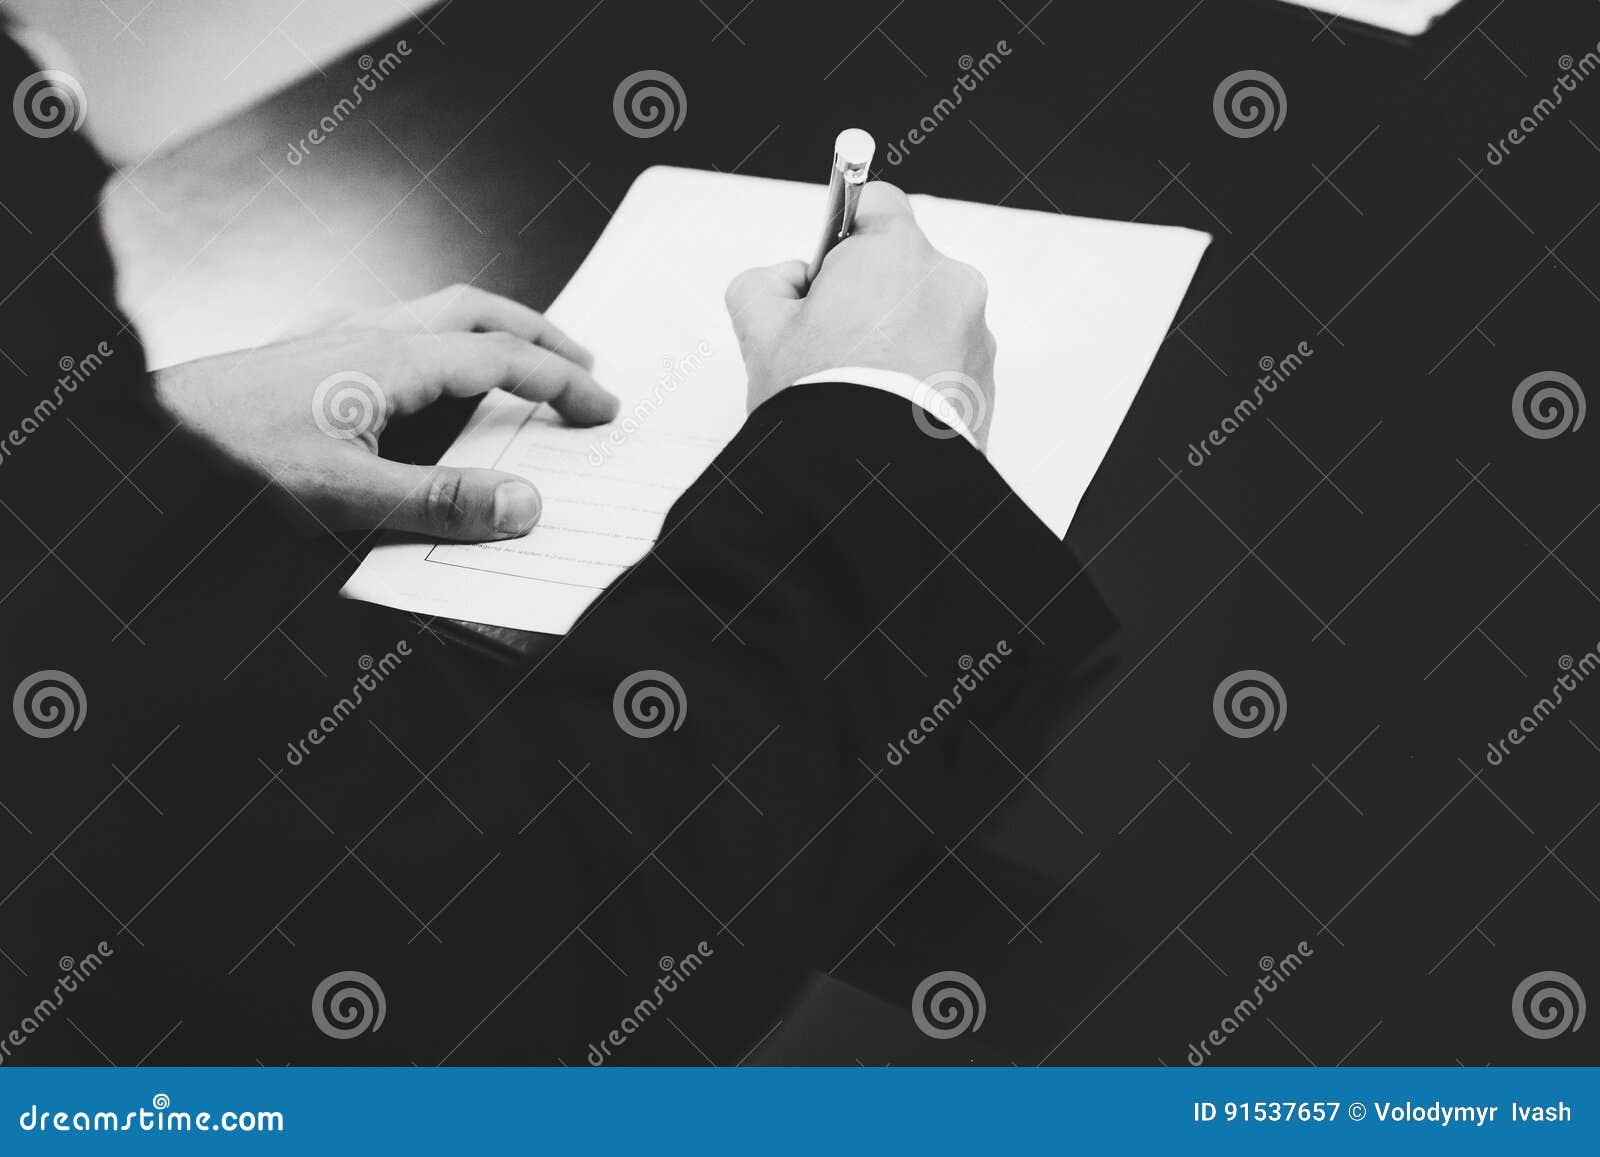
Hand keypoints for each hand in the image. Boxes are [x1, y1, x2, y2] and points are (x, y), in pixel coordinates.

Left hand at [152, 286, 617, 540]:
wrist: (146, 437)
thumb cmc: (231, 462)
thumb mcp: (344, 499)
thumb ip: (440, 502)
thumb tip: (524, 505)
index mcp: (391, 363)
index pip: (503, 359)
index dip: (561, 381)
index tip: (604, 406)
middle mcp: (368, 336)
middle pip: (478, 310)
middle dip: (540, 333)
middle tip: (583, 364)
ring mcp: (336, 338)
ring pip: (436, 311)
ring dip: (493, 329)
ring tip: (521, 361)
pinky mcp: (309, 354)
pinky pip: (396, 325)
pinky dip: (441, 338)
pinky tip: (426, 372)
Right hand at [724, 182, 996, 446]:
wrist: (869, 477)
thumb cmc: (819, 399)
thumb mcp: (758, 329)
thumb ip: (765, 283)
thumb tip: (790, 284)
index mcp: (897, 254)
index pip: (875, 204)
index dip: (842, 234)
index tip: (825, 270)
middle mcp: (948, 285)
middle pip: (902, 271)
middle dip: (869, 299)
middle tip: (830, 346)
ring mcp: (973, 337)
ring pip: (927, 320)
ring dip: (899, 340)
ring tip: (860, 388)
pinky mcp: (985, 385)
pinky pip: (948, 364)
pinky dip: (922, 379)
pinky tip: (888, 410)